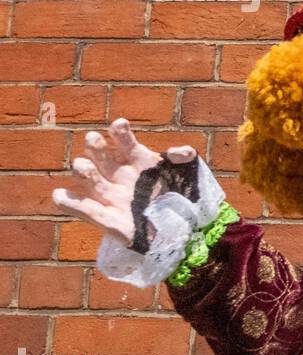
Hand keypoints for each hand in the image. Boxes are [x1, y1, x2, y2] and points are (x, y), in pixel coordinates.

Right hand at [51, 118, 197, 245]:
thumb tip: (182, 153)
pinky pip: (88, 211)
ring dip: (84, 172)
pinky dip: (73, 204)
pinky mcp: (110, 221)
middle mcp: (122, 177)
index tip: (119, 124)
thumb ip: (184, 160)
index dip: (121, 134)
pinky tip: (60, 195)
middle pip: (103, 158)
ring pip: (92, 181)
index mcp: (139, 162)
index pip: (126, 143)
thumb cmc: (186, 198)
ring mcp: (113, 198)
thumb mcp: (190, 176)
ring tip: (82, 166)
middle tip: (93, 139)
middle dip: (96, 148)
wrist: (187, 230)